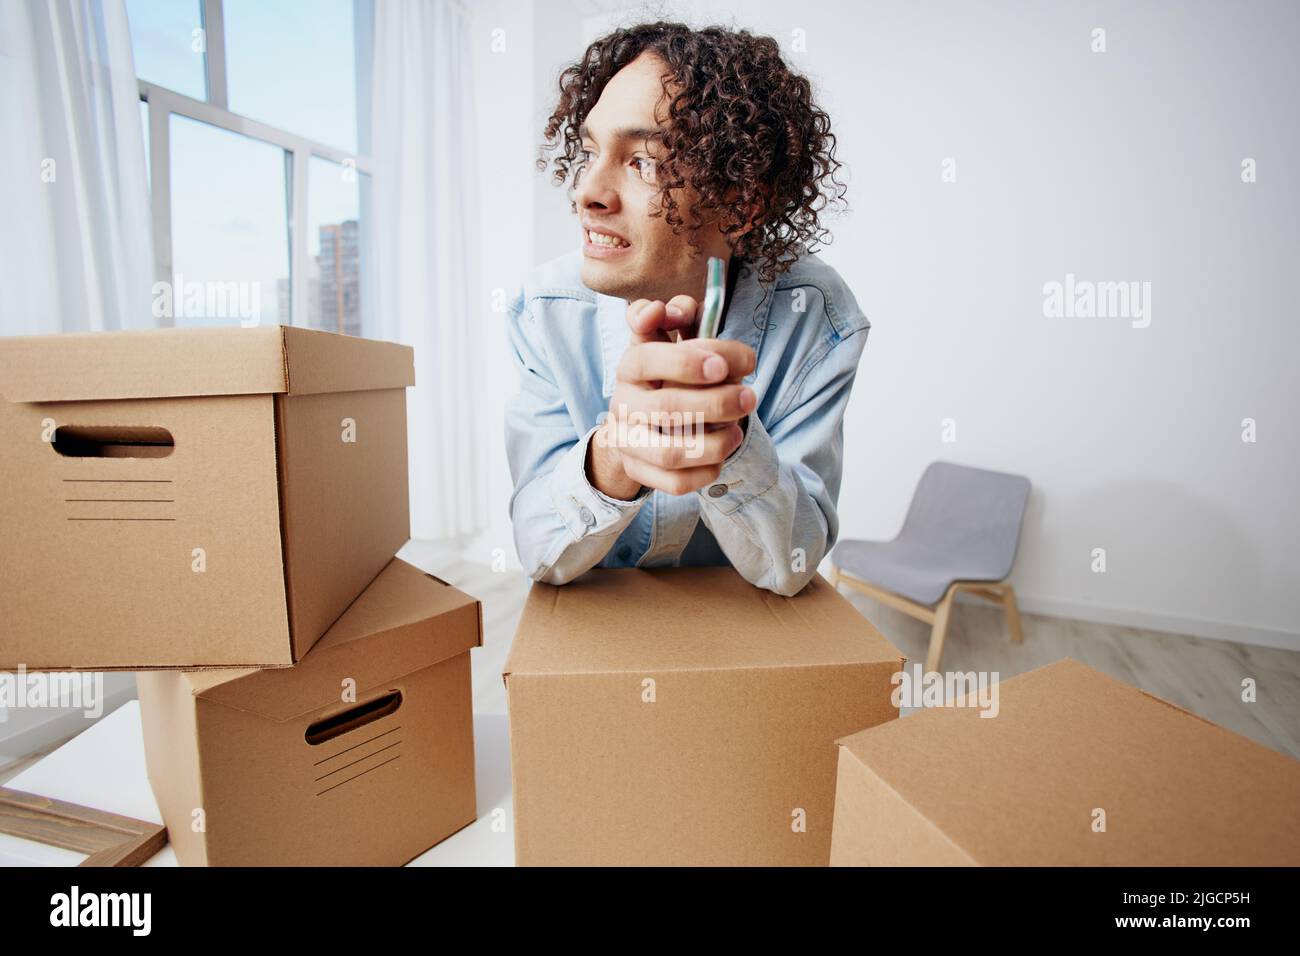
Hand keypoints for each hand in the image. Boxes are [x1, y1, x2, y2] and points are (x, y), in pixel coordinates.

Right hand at [586, 297, 756, 498]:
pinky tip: (722, 456)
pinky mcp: (641, 471)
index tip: (723, 366)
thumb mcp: (670, 338)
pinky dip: (705, 472)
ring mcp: (630, 442)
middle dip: (717, 403)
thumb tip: (676, 308)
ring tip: (738, 431)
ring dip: (714, 442)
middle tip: (750, 397)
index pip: (648, 359)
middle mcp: (625, 404)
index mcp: (631, 366)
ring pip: (671, 452)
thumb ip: (678, 316)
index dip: (685, 362)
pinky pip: (675, 482)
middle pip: (667, 408)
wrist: (635, 422)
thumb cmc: (666, 375)